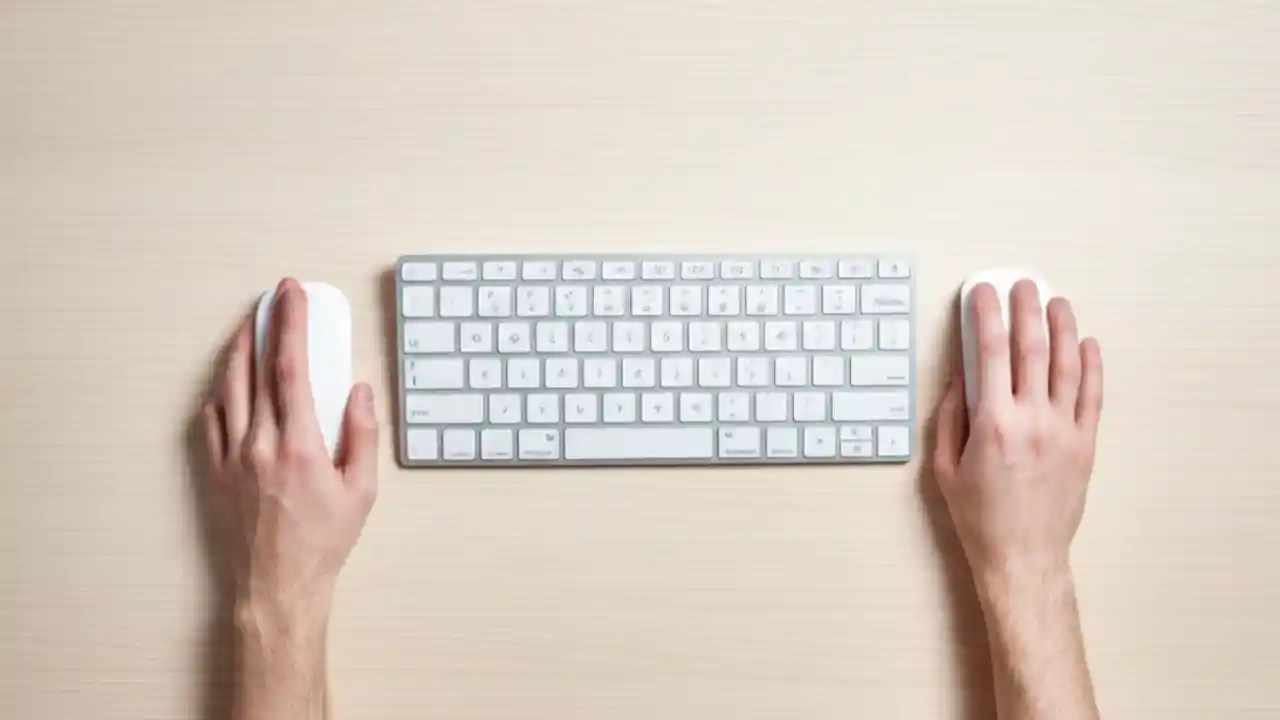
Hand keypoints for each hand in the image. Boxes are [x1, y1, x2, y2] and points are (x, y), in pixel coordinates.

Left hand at [201, 277, 378, 624]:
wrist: (277, 587)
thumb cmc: (323, 543)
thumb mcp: (362, 490)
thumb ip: (362, 434)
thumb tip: (358, 392)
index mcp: (299, 444)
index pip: (292, 366)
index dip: (291, 324)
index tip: (292, 295)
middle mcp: (259, 444)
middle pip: (255, 368)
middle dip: (264, 325)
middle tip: (272, 299)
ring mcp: (231, 458)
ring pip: (228, 389)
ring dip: (237, 352)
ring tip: (248, 328)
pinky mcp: (214, 474)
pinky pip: (210, 423)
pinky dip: (220, 395)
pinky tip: (228, 386)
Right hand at [933, 281, 1103, 588]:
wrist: (1022, 556)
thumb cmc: (979, 517)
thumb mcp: (944, 468)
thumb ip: (950, 419)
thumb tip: (959, 380)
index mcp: (992, 422)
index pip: (989, 353)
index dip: (986, 316)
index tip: (983, 292)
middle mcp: (1031, 420)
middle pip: (1031, 349)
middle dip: (1026, 310)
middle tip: (1022, 285)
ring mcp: (1063, 431)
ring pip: (1067, 366)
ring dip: (1062, 328)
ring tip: (1056, 302)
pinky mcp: (1085, 445)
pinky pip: (1092, 397)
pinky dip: (1091, 366)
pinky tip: (1087, 344)